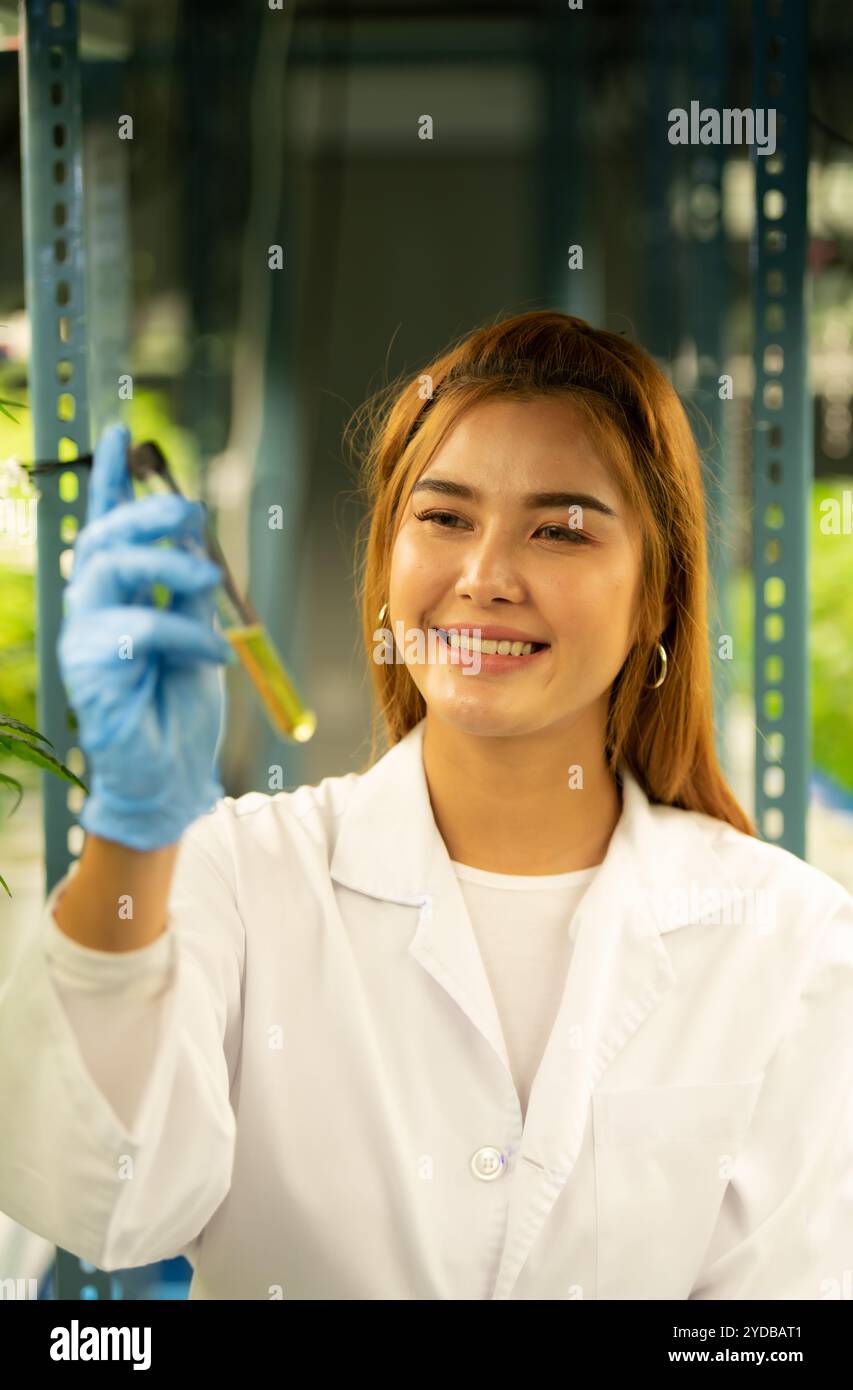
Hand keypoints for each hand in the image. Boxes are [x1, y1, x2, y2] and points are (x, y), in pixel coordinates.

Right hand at [57, 423, 235, 850]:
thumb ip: (186, 589)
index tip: (120, 431)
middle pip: (105, 535)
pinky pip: (137, 629)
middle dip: (149, 512)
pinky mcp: (88, 668)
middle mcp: (92, 606)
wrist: (171, 773)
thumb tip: (192, 544)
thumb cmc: (181, 705)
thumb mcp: (197, 631)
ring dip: (167, 565)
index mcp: (118, 592)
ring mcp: (84, 635)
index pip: (108, 524)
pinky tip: (216, 654)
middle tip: (193, 514)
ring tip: (211, 581)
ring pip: (110, 569)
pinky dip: (184, 635)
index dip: (111, 478)